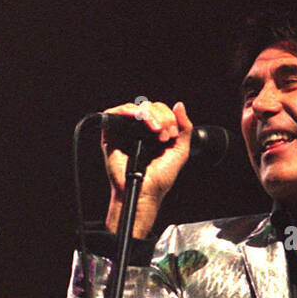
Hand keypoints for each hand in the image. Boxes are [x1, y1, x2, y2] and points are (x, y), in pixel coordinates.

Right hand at [102, 99, 192, 238]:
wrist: (145, 192)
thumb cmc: (160, 178)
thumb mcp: (180, 151)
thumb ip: (185, 129)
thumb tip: (179, 105)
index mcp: (155, 132)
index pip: (161, 110)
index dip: (169, 117)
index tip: (172, 135)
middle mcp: (140, 129)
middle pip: (149, 106)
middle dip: (161, 117)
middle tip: (164, 136)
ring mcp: (125, 131)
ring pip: (135, 107)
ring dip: (148, 114)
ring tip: (155, 131)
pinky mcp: (111, 134)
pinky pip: (114, 113)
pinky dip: (126, 111)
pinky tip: (137, 119)